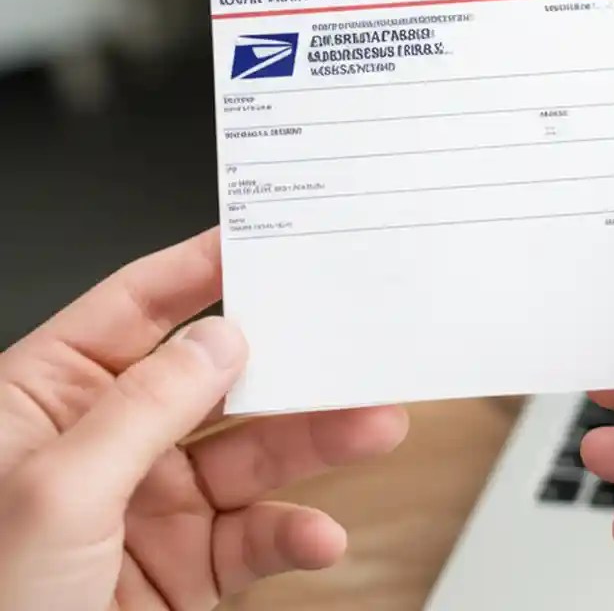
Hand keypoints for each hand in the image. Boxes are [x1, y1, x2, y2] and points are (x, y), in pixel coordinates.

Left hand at [0, 229, 408, 610]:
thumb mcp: (55, 493)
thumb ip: (143, 409)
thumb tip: (216, 342)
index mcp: (45, 401)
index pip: (132, 310)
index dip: (199, 269)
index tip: (266, 242)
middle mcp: (105, 445)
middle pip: (215, 383)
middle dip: (289, 367)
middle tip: (349, 345)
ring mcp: (152, 507)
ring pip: (253, 457)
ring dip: (318, 444)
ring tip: (373, 427)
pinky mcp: (188, 565)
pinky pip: (256, 538)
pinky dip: (295, 536)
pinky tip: (318, 536)